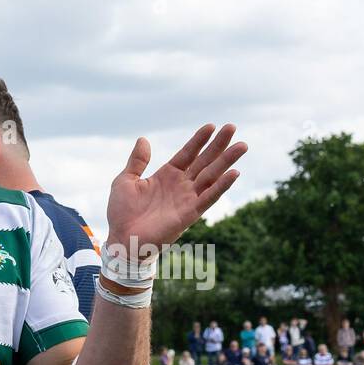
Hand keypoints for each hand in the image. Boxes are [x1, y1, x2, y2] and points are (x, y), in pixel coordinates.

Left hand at [104, 123, 246, 253]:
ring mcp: (187, 198)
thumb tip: (144, 139)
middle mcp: (181, 185)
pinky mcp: (190, 213)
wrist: (121, 239)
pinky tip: (234, 173)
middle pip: (204, 161)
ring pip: (212, 176)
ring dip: (227, 161)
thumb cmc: (122, 212)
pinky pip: (209, 197)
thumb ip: (137, 161)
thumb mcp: (125, 180)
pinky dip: (222, 186)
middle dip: (219, 145)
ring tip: (242, 145)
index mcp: (167, 175)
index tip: (211, 126)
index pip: (188, 153)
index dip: (199, 140)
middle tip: (232, 127)